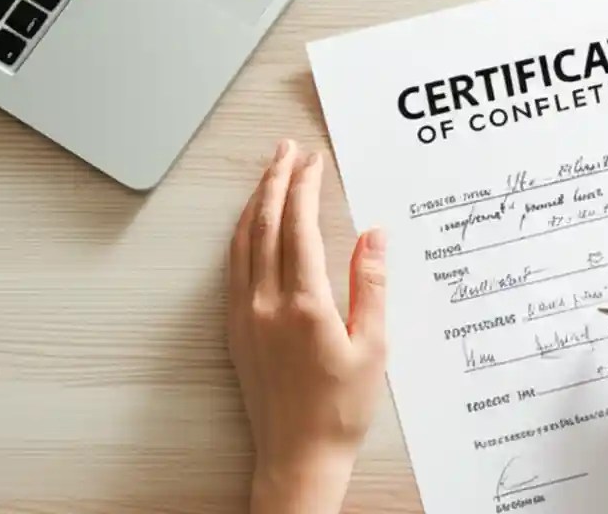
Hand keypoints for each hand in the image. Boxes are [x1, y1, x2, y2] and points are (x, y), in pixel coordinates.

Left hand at [228, 140, 387, 513]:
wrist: (299, 456)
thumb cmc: (340, 409)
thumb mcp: (372, 347)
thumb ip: (371, 286)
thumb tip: (374, 236)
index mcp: (304, 305)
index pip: (300, 227)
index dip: (304, 187)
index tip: (313, 161)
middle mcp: (266, 304)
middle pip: (265, 225)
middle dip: (275, 181)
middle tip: (287, 150)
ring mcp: (245, 316)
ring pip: (242, 242)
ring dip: (254, 202)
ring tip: (268, 174)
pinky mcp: (235, 331)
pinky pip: (233, 267)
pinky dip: (242, 235)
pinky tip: (250, 225)